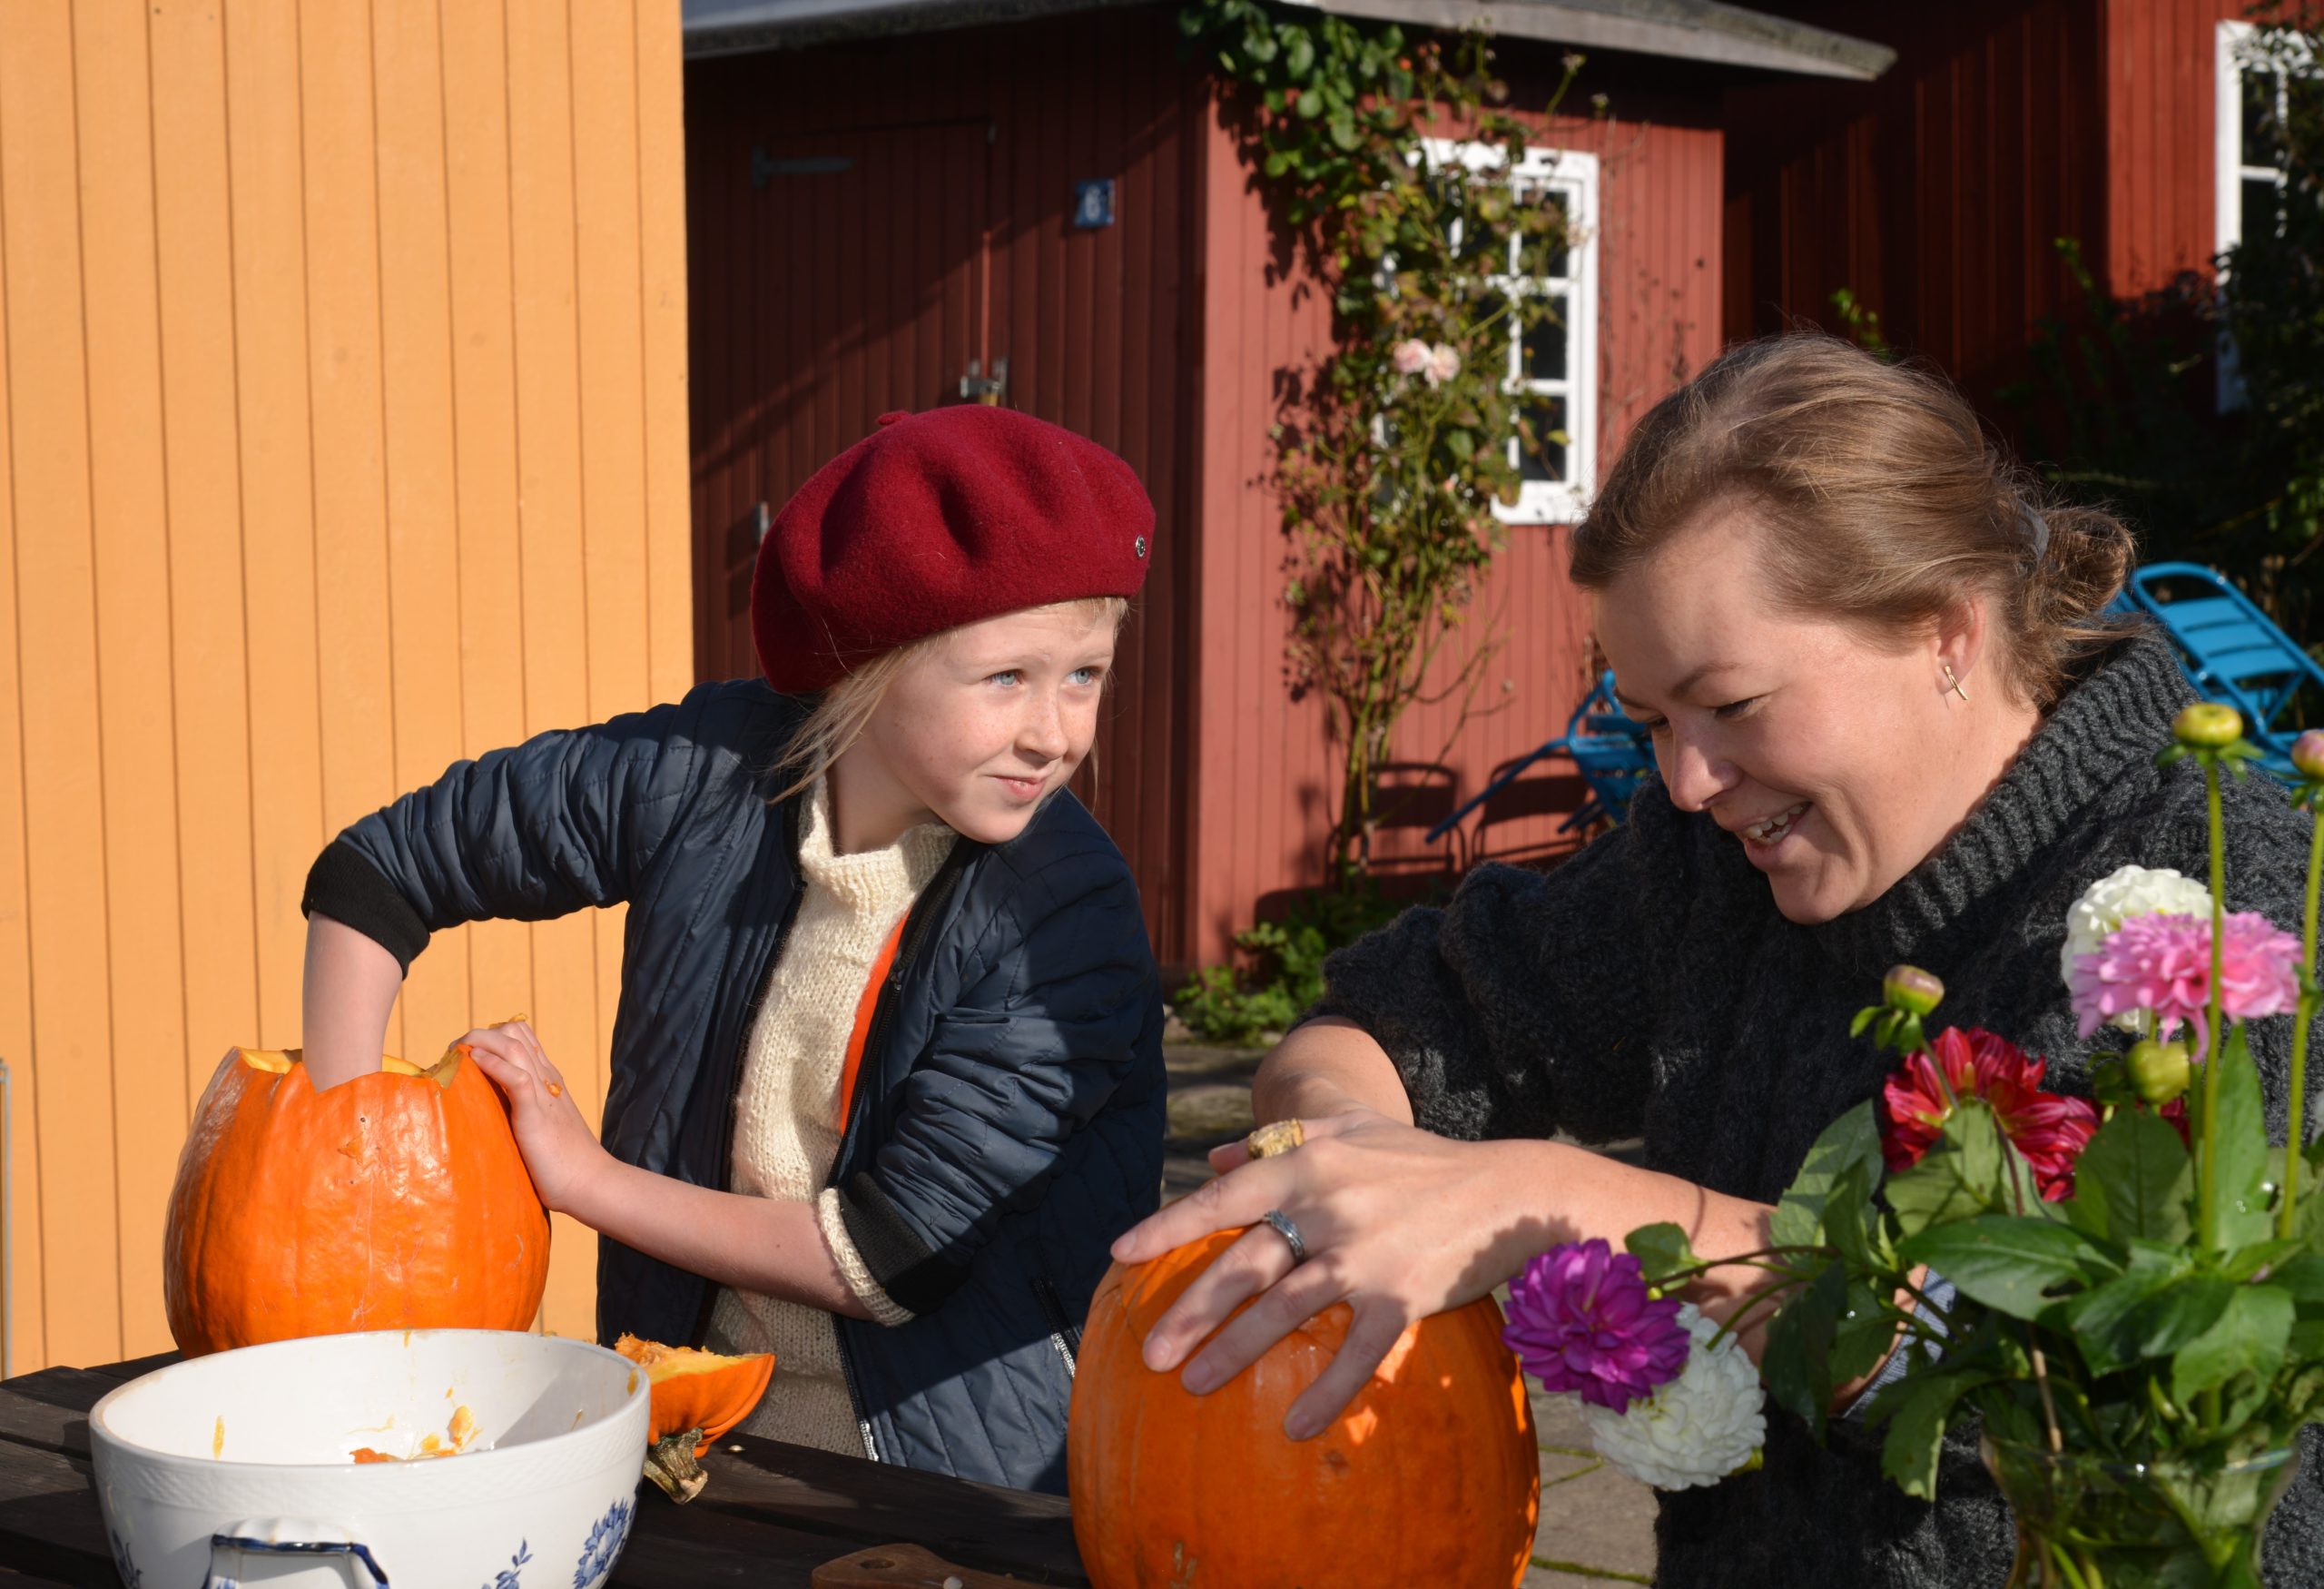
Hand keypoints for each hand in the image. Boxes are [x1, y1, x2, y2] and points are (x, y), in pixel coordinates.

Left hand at [454, 1020, 608, 1213]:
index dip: (489, 1037)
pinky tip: (476, 1064)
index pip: (519, 1037)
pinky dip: (493, 1064)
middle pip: (513, 1031)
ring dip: (480, 1042)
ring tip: (457, 1056)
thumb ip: (520, 1113)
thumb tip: (488, 1116)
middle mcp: (546, 1078)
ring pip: (513, 1045)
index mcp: (547, 1079)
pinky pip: (515, 1077)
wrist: (589, 1182)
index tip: (462, 1054)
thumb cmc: (563, 1164)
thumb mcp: (540, 1127)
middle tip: (454, 1055)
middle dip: (478, 1035)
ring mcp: (543, 1093)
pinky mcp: (536, 1113)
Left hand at [1109, 1108, 1561, 1438]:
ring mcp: (1366, 1255)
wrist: (1506, 1190)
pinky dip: (1326, 1391)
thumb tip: (1216, 1158)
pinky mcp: (1403, 1296)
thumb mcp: (1349, 1130)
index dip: (1168, 1225)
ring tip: (1194, 1385)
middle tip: (1150, 1352)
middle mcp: (1329, 1207)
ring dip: (1235, 1352)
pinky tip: (1293, 1426)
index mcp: (1308, 1164)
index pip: (1224, 1197)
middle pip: (1244, 1265)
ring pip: (1285, 1310)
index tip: (1121, 1253)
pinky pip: (1356, 1353)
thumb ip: (1279, 1137)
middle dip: (1191, 1311)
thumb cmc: (1418, 1159)